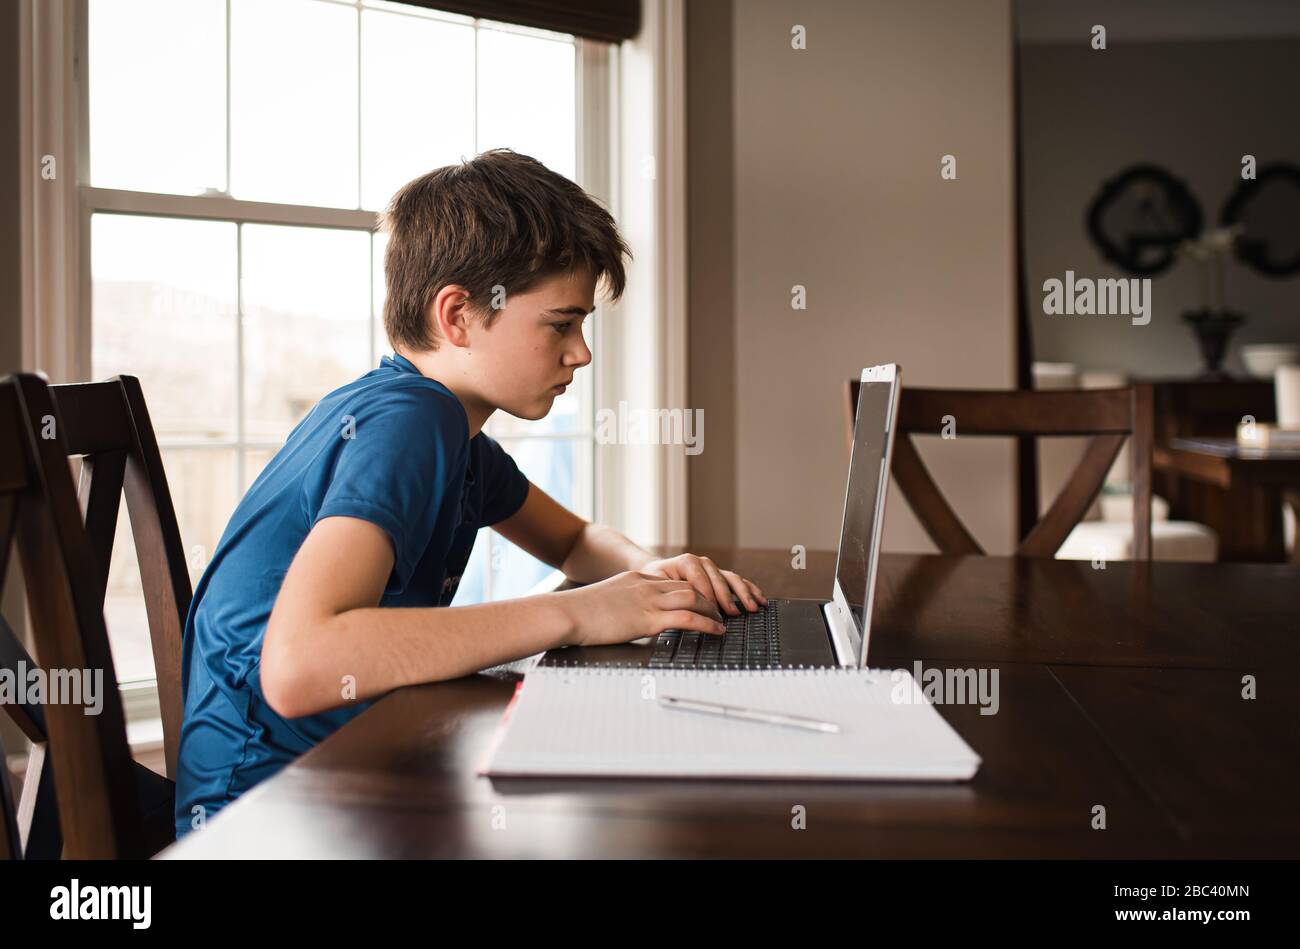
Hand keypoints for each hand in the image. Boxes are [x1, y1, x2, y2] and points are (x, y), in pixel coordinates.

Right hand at [558, 571, 727, 647]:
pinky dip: (708, 624)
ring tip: (722, 621)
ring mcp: (648, 601)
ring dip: (712, 610)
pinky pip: (688, 618)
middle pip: (688, 587)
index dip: (691, 591)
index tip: (701, 602)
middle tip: (719, 611)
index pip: (672, 582)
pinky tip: (717, 631)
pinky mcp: (648, 619)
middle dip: (708, 598)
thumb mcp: (604, 600)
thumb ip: (619, 604)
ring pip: (693, 598)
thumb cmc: (577, 612)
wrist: (566, 613)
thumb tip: (623, 618)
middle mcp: (646, 586)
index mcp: (635, 579)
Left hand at [639, 553, 767, 616]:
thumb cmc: (656, 581)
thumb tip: (683, 608)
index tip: (712, 611)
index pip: (700, 579)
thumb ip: (671, 594)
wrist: (657, 572)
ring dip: (744, 593)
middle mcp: (702, 562)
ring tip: (753, 607)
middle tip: (733, 613)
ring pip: (732, 579)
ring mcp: (713, 569)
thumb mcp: (657, 586)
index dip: (707, 595)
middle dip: (727, 597)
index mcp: (686, 562)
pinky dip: (750, 590)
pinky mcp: (720, 576)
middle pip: (719, 579)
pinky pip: (738, 582)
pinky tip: (760, 599)